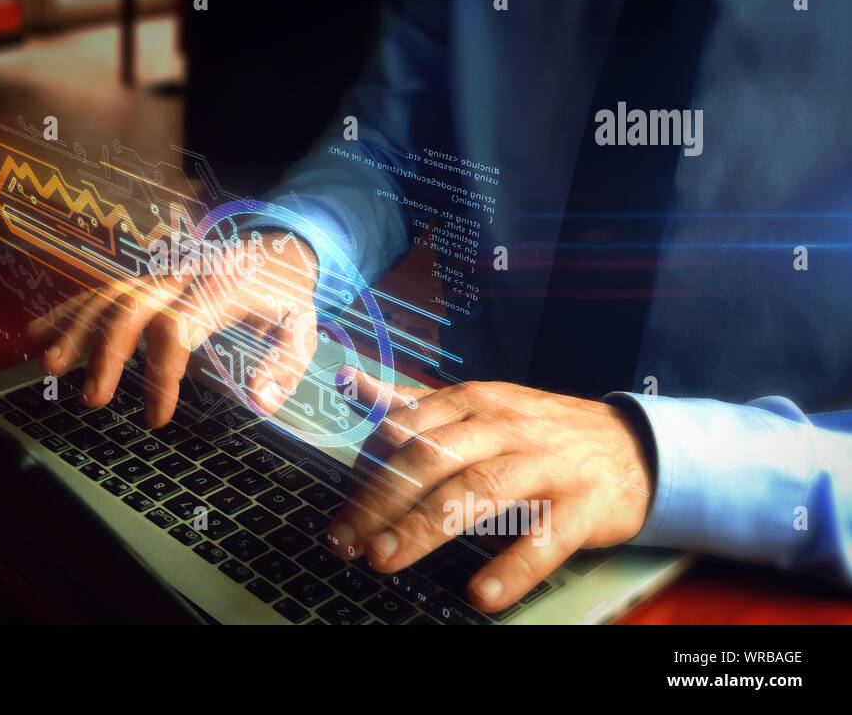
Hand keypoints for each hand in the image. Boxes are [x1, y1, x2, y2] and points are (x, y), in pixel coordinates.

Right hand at [25, 232, 319, 425]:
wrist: (280, 247)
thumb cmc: (287, 295)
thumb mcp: (304, 328)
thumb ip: (284, 365)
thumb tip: (259, 401)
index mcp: (221, 287)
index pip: (178, 326)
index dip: (162, 373)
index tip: (157, 417)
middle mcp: (182, 275)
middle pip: (133, 308)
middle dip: (107, 355)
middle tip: (93, 401)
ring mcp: (160, 274)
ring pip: (110, 296)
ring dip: (76, 331)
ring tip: (50, 368)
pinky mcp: (148, 278)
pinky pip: (104, 291)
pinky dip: (70, 312)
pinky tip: (38, 334)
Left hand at [327, 369, 653, 611]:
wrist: (635, 448)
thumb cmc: (541, 431)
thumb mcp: (479, 406)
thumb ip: (414, 403)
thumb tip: (351, 384)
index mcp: (473, 402)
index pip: (406, 429)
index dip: (367, 470)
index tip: (340, 507)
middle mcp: (505, 427)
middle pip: (432, 459)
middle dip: (381, 502)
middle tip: (347, 541)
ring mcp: (545, 464)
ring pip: (477, 491)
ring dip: (425, 528)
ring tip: (386, 560)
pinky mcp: (582, 505)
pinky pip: (544, 537)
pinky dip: (511, 566)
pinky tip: (480, 592)